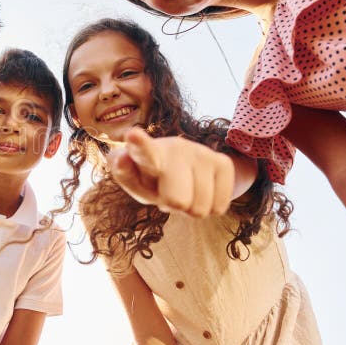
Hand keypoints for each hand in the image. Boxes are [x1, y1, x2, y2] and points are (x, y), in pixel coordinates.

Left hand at [107, 128, 233, 217]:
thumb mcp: (135, 181)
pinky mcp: (224, 162)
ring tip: (186, 191)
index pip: (144, 150)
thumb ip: (124, 173)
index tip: (133, 135)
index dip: (139, 144)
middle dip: (173, 206)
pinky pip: (218, 207)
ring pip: (200, 209)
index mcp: (148, 152)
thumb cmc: (153, 180)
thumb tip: (121, 158)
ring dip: (192, 208)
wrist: (190, 173)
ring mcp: (202, 153)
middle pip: (177, 201)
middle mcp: (176, 147)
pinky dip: (209, 207)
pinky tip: (202, 190)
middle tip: (169, 193)